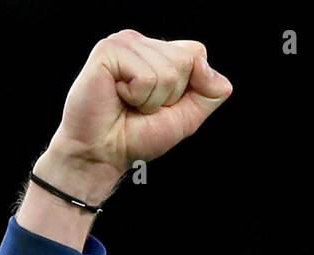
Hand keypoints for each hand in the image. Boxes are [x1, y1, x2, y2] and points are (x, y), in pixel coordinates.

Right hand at [47, 28, 232, 184]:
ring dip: (152, 100)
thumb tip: (208, 67)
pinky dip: (137, 96)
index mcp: (159, 53)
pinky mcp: (108, 50)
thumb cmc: (138, 135)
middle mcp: (142, 43)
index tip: (163, 105)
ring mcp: (124, 43)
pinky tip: (118, 96)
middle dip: (170, 96)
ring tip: (130, 103)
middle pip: (186, 61)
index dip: (190, 87)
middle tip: (142, 106)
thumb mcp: (187, 117)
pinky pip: (146, 77)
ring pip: (169, 71)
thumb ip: (210, 93)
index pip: (197, 54)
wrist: (103, 152)